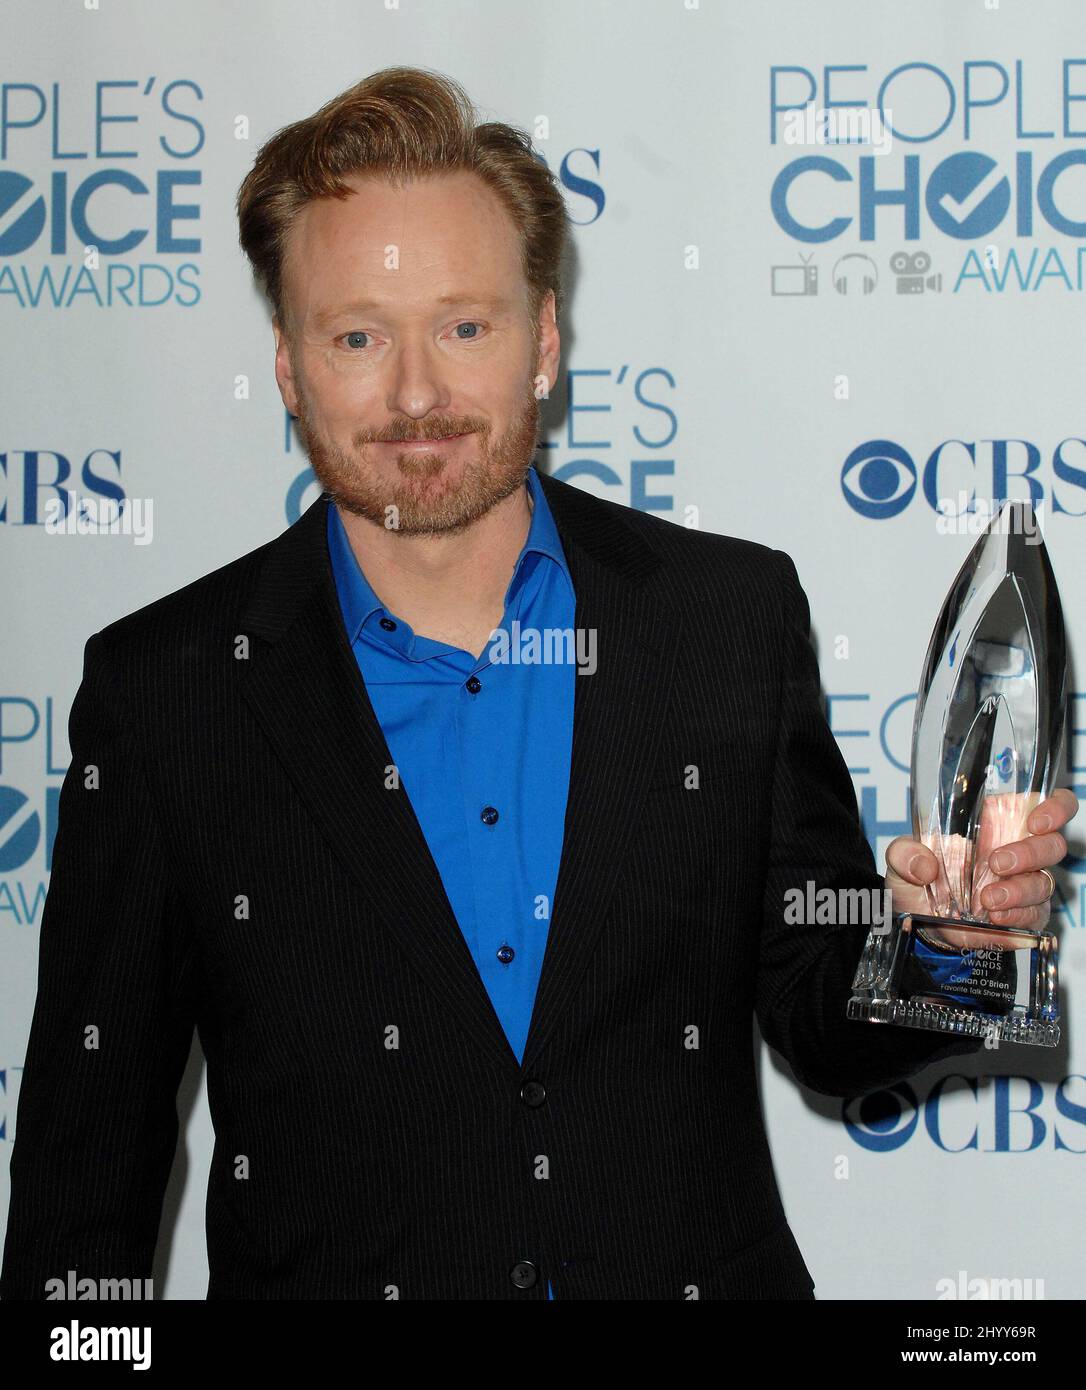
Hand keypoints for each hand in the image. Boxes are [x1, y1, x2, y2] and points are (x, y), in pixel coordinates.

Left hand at [885, 787, 1077, 944]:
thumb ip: (904, 853)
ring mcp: (1024, 884)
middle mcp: (1019, 850)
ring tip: (987, 898)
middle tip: (996, 863)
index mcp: (997, 823)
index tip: (1037, 822)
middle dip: (1030, 853)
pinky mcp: (1024, 915)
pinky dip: (1017, 915)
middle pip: (1052, 844)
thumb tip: (923, 865)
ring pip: (1044, 882)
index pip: (1045, 804)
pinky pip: (1035, 914)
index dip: (1054, 809)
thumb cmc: (918, 878)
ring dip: (1019, 890)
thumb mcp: (901, 859)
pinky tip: (996, 916)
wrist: (918, 922)